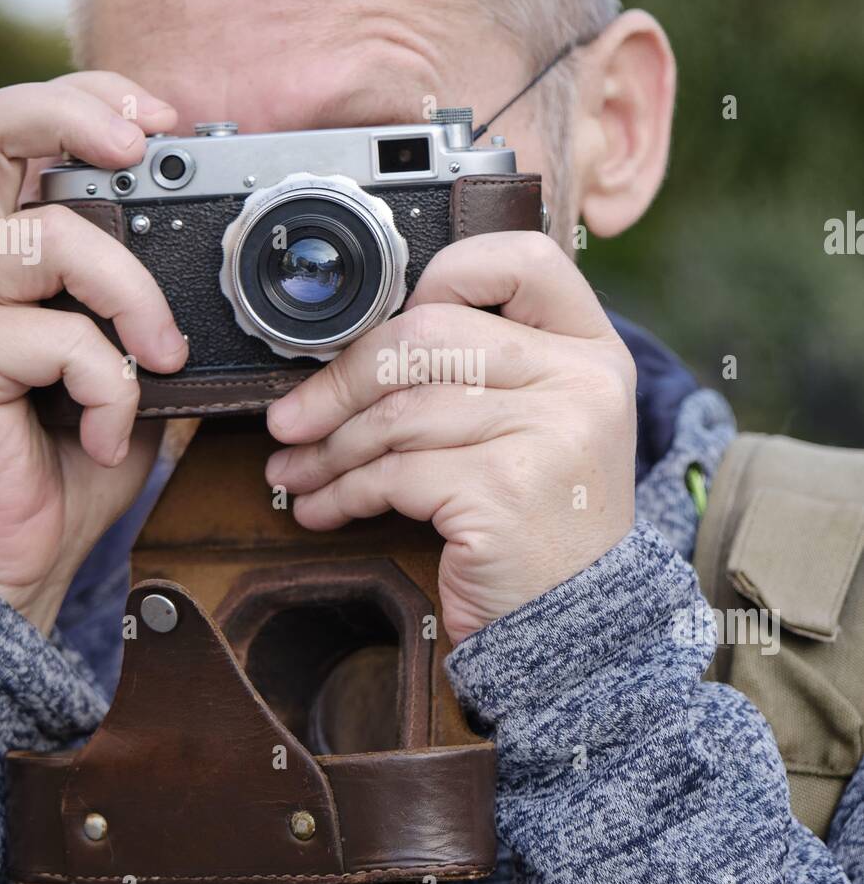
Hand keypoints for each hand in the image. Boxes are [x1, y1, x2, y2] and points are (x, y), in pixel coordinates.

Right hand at [0, 72, 188, 633]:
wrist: (29, 557)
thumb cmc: (68, 468)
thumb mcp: (132, 375)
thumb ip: (150, 315)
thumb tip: (220, 271)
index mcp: (13, 258)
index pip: (22, 143)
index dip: (82, 104)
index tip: (158, 118)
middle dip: (68, 114)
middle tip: (139, 139)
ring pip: (48, 238)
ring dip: (130, 293)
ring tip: (160, 355)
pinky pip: (52, 338)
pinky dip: (109, 385)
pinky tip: (109, 430)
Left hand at [266, 232, 636, 643]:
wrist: (574, 623)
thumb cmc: (539, 518)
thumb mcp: (536, 423)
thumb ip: (481, 367)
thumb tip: (353, 344)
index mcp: (591, 349)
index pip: (522, 260)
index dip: (442, 275)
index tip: (385, 324)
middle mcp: (581, 382)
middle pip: (430, 333)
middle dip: (341, 380)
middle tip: (291, 418)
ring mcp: (549, 434)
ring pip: (400, 410)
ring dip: (329, 447)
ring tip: (297, 472)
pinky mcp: (504, 491)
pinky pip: (394, 472)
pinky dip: (344, 491)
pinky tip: (326, 507)